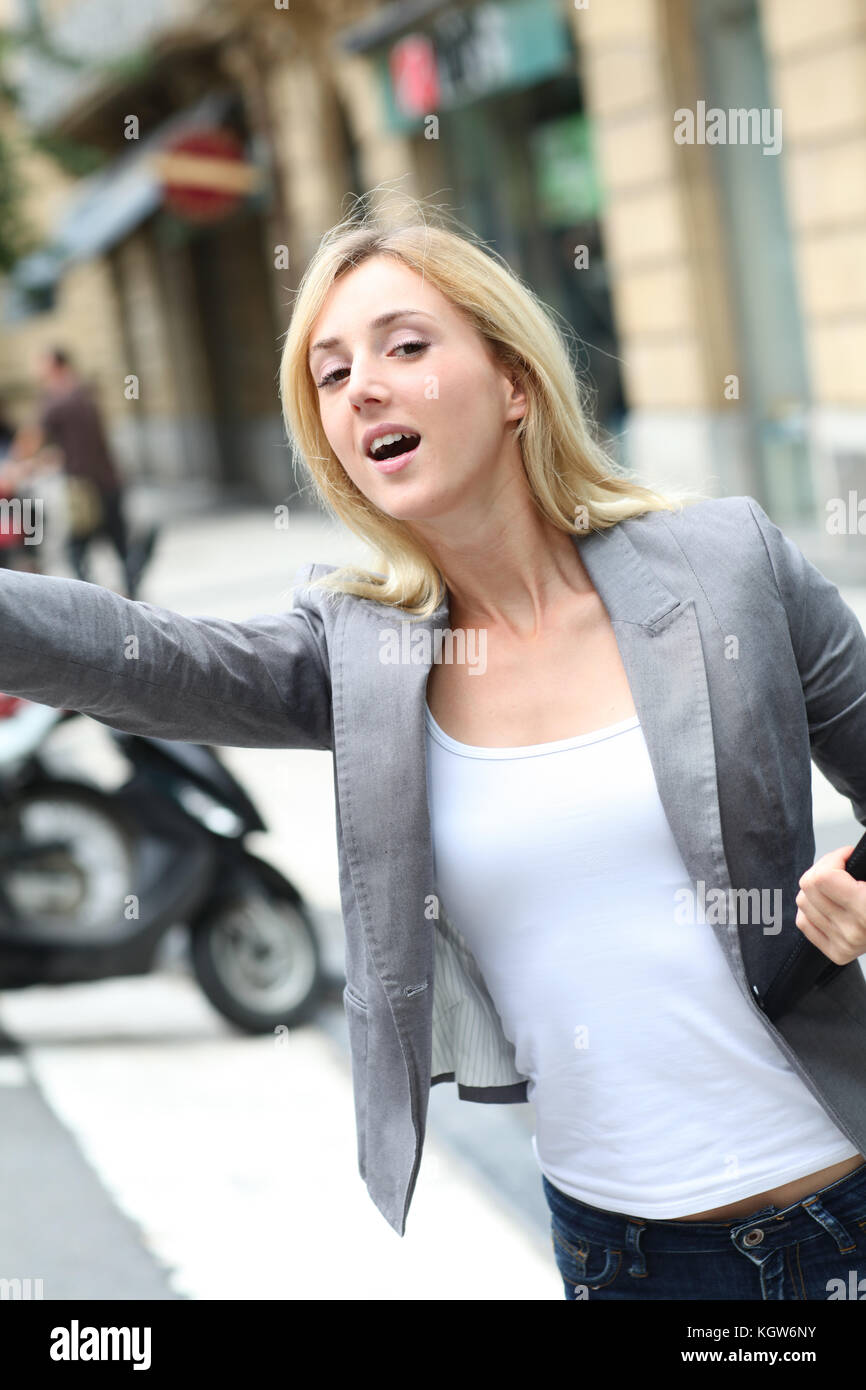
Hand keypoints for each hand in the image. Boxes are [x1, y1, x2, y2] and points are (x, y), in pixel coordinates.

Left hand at [796, 846, 865, 964]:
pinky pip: (803, 922)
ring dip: (816, 889)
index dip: (834, 858)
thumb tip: (844, 853)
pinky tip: (830, 904)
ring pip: (803, 902)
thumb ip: (862, 865)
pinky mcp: (837, 953)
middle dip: (823, 869)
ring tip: (835, 886)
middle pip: (808, 886)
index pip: (823, 877)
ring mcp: (844, 944)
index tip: (847, 856)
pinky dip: (813, 910)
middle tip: (839, 868)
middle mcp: (853, 930)